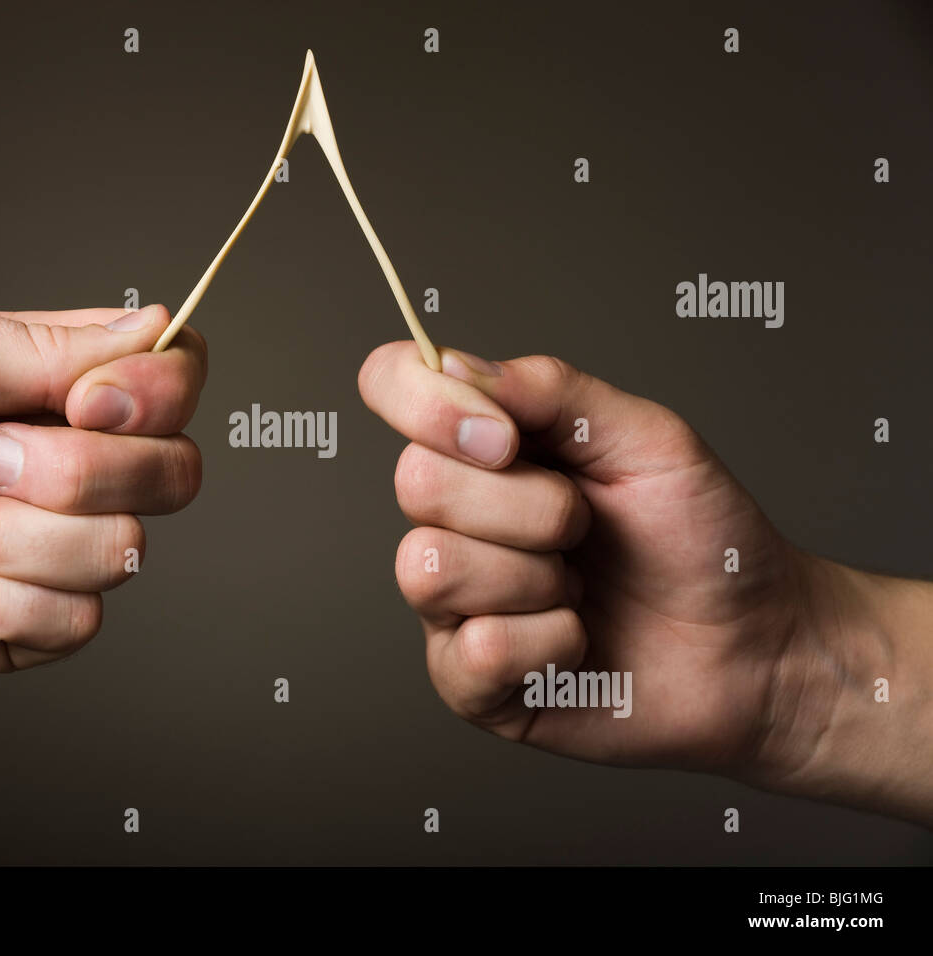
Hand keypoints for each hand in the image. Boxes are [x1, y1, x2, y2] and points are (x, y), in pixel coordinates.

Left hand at [0, 302, 205, 707]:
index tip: (85, 403)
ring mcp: (49, 548)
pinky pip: (77, 621)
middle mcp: (62, 465)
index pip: (172, 374)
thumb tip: (160, 331)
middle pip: (173, 470)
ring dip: (4, 544)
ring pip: (121, 552)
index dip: (155, 392)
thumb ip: (50, 344)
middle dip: (72, 475)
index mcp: (42, 386)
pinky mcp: (29, 624)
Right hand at [359, 343, 932, 825]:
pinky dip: (547, 644)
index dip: (426, 404)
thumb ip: (552, 390)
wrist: (759, 647)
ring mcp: (455, 600)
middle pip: (414, 483)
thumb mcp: (649, 438)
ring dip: (532, 578)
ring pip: (430, 568)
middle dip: (526, 506)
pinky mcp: (471, 680)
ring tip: (579, 587)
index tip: (506, 437)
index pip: (393, 384)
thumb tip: (456, 366)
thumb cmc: (705, 540)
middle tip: (584, 524)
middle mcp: (456, 516)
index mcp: (488, 446)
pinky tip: (577, 643)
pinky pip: (472, 652)